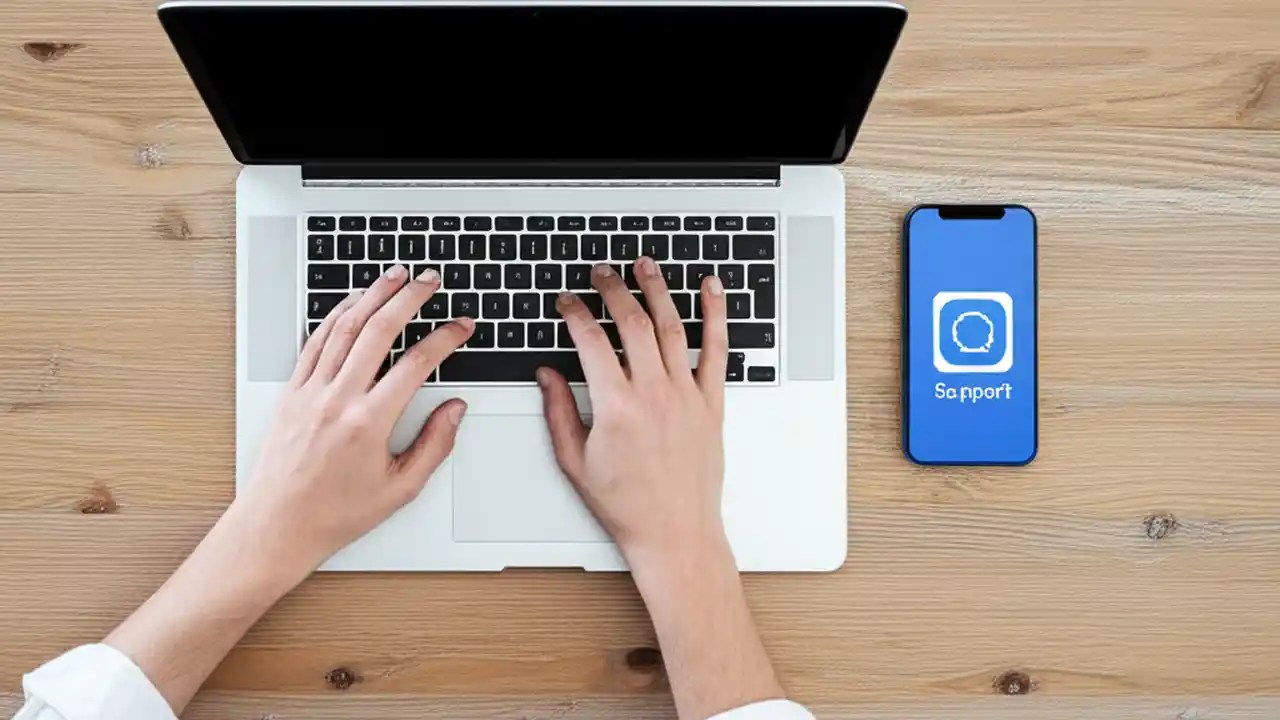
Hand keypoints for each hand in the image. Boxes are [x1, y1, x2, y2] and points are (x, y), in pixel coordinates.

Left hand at [238, 264, 474, 573]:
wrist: (277, 525)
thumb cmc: (335, 513)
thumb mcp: (400, 489)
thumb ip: (434, 445)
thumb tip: (454, 410)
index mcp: (369, 423)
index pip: (416, 364)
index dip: (445, 338)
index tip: (461, 327)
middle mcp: (337, 399)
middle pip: (379, 330)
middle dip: (410, 298)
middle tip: (430, 280)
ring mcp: (310, 391)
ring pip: (344, 327)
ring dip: (372, 295)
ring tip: (394, 276)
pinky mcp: (292, 392)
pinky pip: (315, 341)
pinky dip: (336, 315)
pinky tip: (352, 303)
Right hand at [537, 257, 728, 561]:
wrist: (675, 533)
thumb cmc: (626, 505)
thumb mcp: (575, 462)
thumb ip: (559, 412)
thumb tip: (547, 374)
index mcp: (616, 408)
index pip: (591, 342)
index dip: (575, 314)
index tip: (568, 302)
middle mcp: (654, 394)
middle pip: (632, 324)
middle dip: (613, 290)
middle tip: (601, 273)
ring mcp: (686, 396)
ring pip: (672, 327)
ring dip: (657, 290)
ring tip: (644, 265)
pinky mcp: (711, 403)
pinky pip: (717, 350)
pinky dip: (715, 315)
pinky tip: (712, 289)